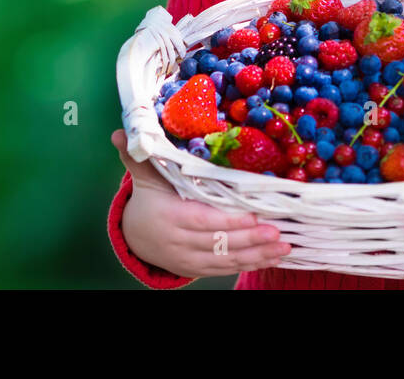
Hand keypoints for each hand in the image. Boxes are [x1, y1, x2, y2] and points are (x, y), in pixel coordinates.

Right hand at [110, 129, 291, 277]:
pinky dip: (250, 264)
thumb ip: (138, 158)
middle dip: (249, 239)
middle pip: (217, 243)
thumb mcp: (144, 179)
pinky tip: (272, 258)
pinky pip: (226, 269)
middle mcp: (179, 243)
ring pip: (225, 260)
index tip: (253, 216)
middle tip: (278, 232)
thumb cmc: (150, 201)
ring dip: (256, 255)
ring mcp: (189, 260)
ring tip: (284, 247)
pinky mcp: (198, 270)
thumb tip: (119, 133)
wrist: (135, 238)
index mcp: (168, 217)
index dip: (227, 222)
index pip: (201, 221)